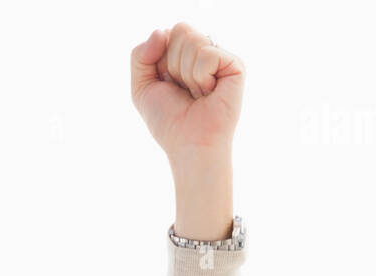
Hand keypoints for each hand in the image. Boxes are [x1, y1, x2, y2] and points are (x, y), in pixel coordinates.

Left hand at [130, 23, 245, 164]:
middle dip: (173, 65)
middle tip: (184, 91)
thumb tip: (161, 31)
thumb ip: (139, 56)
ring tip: (196, 94)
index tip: (168, 85)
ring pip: (193, 40)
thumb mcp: (141, 88)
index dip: (160, 61)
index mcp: (185, 54)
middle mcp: (204, 52)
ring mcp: (221, 58)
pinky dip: (201, 77)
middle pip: (180, 30)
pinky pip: (207, 53)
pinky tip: (208, 93)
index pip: (167, 32)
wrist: (189, 145)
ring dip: (186, 74)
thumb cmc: (169, 122)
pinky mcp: (235, 66)